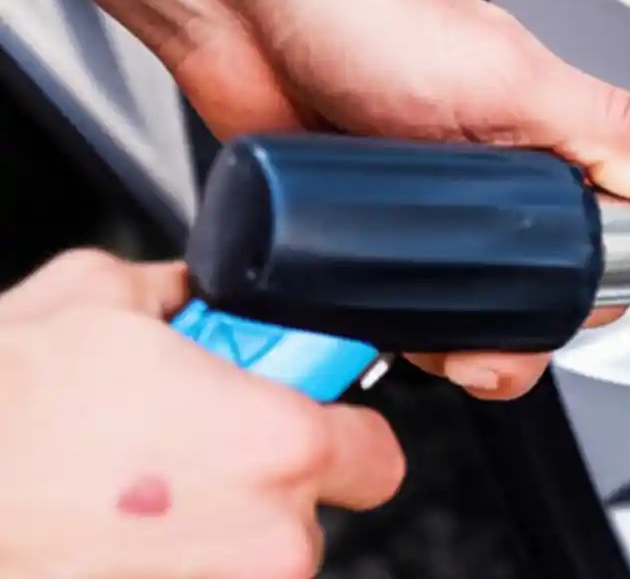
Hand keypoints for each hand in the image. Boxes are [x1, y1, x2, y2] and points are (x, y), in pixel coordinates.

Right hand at [0, 250, 404, 577]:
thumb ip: (177, 292)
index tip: (302, 410)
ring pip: (252, 561)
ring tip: (136, 489)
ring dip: (212, 528)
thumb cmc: (3, 405)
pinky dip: (166, 562)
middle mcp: (266, 542)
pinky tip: (107, 529)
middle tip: (200, 448)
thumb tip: (190, 292)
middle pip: (313, 513)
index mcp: (278, 444)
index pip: (377, 451)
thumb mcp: (95, 298)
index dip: (340, 426)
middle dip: (268, 481)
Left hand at [165, 0, 629, 398]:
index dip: (600, 284)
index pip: (604, 237)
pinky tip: (387, 328)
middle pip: (537, 289)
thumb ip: (603, 130)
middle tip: (498, 341)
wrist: (248, 16)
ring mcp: (426, 216)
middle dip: (524, 331)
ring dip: (461, 341)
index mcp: (540, 143)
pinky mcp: (365, 238)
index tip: (583, 308)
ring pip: (468, 308)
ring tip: (440, 345)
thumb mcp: (510, 77)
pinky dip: (401, 330)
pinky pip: (398, 304)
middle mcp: (488, 183)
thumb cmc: (371, 22)